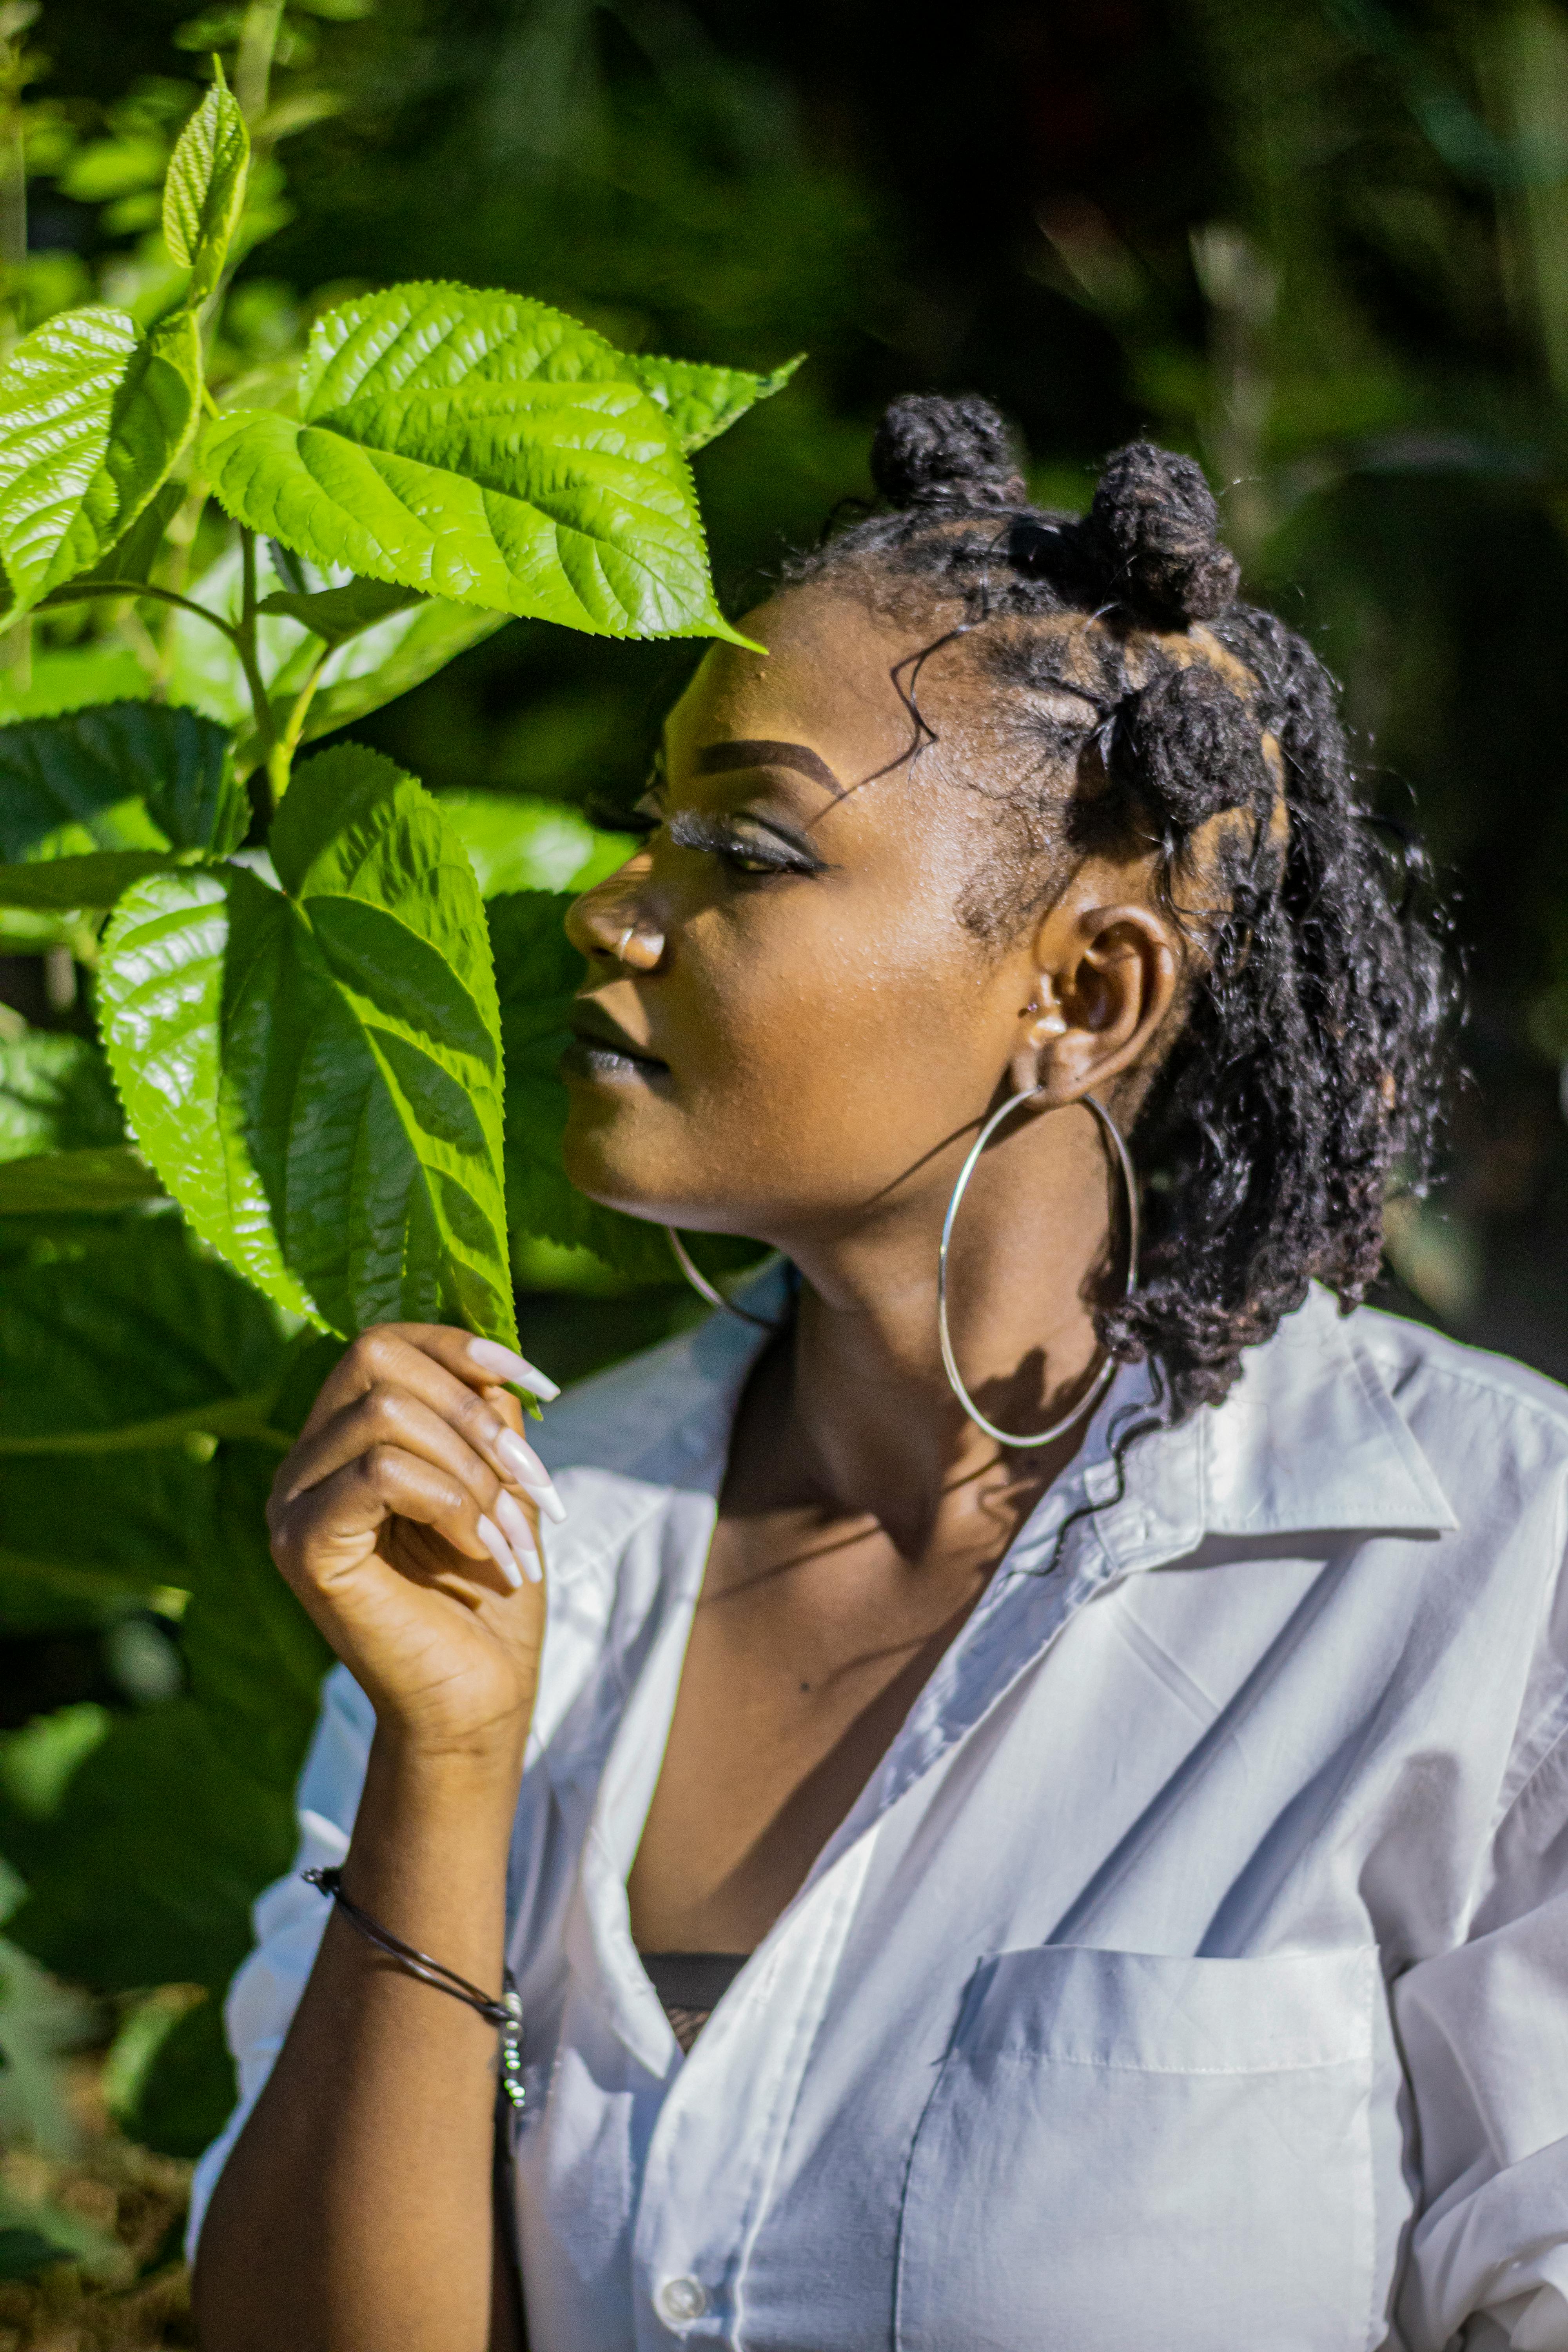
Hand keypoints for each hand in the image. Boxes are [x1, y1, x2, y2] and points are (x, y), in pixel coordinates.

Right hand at [267, 1325, 564, 1762]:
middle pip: (376, 1360)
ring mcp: (294, 1505)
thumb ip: (486, 1411)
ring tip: (510, 1534)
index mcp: (341, 1442)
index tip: (536, 1380)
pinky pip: (381, 1474)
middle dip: (473, 1413)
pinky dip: (450, 1502)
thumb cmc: (490, 1592)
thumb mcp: (501, 1478)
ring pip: (386, 1414)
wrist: (479, 1696)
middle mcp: (303, 1465)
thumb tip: (489, 1360)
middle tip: (531, 1484)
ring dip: (473, 1469)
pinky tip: (477, 1549)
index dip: (459, 1345)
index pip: (381, 1343)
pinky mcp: (303, 1548)